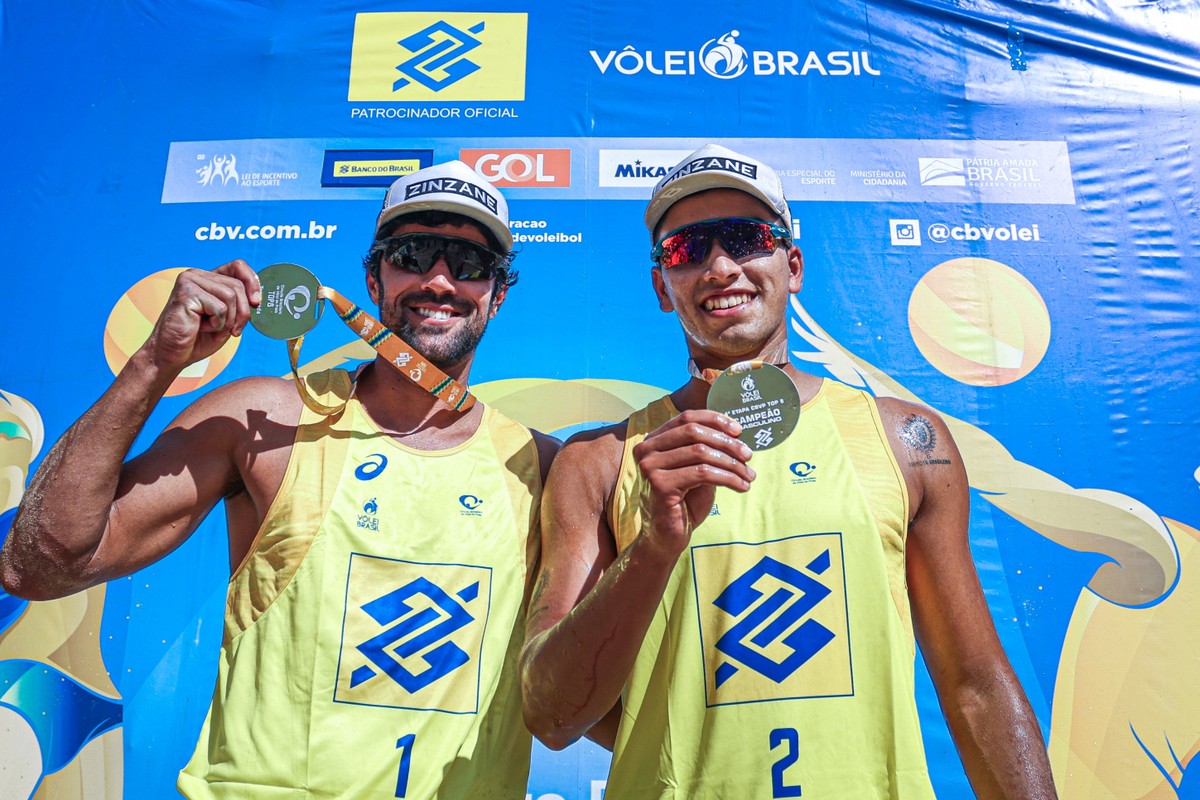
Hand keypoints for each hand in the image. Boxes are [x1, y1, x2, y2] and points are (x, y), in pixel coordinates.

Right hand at [143, 260, 260, 373]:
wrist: (172, 355)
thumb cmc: (198, 338)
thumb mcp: (227, 318)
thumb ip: (240, 303)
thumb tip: (258, 297)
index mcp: (207, 278)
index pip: (237, 266)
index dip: (252, 282)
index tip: (256, 302)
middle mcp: (196, 275)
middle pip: (238, 285)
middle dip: (243, 313)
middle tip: (233, 330)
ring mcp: (189, 281)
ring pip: (231, 296)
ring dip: (229, 320)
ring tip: (213, 328)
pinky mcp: (186, 292)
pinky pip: (220, 307)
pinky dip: (218, 323)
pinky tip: (202, 327)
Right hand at [631, 409, 754, 556]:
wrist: (668, 536)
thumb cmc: (684, 502)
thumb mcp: (696, 468)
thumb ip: (706, 449)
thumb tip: (735, 434)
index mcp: (654, 440)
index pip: (687, 417)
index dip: (715, 420)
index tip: (739, 431)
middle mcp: (647, 449)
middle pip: (695, 432)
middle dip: (727, 443)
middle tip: (748, 455)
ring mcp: (650, 467)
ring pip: (701, 453)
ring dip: (731, 463)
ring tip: (748, 475)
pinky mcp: (660, 485)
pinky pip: (702, 474)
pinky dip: (728, 478)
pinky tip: (741, 487)